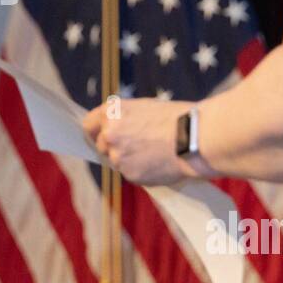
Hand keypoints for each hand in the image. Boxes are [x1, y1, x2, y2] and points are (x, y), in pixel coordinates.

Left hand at [82, 97, 203, 185]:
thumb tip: (111, 130)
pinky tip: (157, 163)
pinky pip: (130, 174)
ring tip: (153, 153)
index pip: (88, 125)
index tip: (101, 136)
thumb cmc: (175, 118)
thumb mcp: (143, 108)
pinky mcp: (129, 174)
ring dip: (129, 160)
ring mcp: (118, 156)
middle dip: (114, 148)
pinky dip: (141, 171)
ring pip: (116, 161)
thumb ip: (122, 119)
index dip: (95, 132)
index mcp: (111, 113)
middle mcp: (109, 134)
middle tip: (137, 146)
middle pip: (101, 146)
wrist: (194, 138)